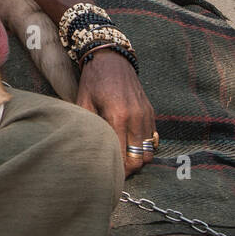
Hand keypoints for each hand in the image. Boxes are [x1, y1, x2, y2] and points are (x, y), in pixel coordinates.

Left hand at [74, 50, 155, 176]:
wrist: (112, 60)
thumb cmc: (93, 81)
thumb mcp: (83, 102)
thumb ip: (87, 126)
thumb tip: (85, 148)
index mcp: (118, 116)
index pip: (124, 154)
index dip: (118, 170)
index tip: (109, 176)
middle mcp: (137, 118)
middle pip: (141, 158)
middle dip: (130, 169)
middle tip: (116, 173)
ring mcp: (147, 115)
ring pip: (150, 151)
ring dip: (138, 160)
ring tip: (123, 162)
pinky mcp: (151, 112)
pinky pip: (152, 138)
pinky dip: (143, 147)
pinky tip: (129, 147)